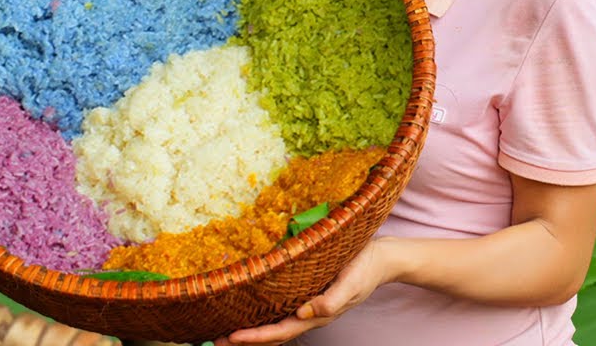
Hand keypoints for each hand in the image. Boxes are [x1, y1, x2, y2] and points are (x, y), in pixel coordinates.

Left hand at [215, 240, 397, 345]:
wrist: (381, 257)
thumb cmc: (365, 267)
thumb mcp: (351, 283)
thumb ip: (331, 301)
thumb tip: (306, 313)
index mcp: (316, 314)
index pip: (280, 331)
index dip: (256, 337)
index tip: (232, 337)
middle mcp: (307, 313)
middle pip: (272, 333)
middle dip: (244, 339)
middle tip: (214, 340)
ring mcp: (306, 304)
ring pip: (274, 323)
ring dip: (250, 329)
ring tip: (223, 330)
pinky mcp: (305, 290)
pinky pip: (279, 308)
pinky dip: (261, 313)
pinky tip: (246, 308)